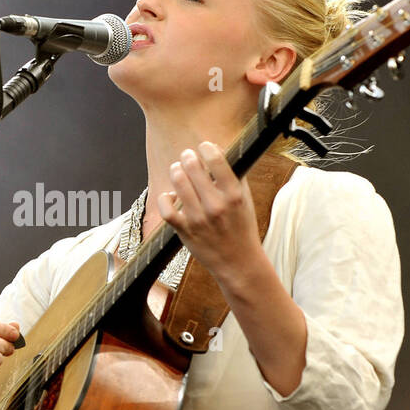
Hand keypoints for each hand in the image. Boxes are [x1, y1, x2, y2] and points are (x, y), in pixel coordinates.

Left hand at [157, 141, 260, 284]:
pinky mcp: (185, 231)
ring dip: (175, 171)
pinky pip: (166, 209)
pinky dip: (164, 198)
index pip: (216, 160)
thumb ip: (233, 176)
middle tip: (187, 156)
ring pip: (178, 183)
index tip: (204, 147)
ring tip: (177, 169)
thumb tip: (217, 150)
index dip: (206, 148)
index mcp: (234, 195)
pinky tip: (170, 196)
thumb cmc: (242, 227)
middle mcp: (216, 206)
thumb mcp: (245, 200)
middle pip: (193, 167)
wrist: (238, 262)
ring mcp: (199, 219)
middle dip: (187, 157)